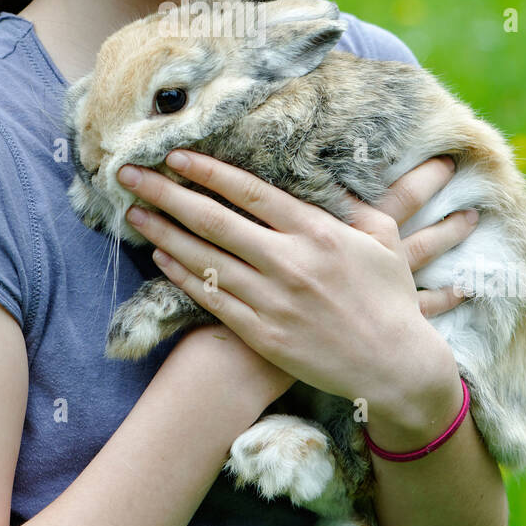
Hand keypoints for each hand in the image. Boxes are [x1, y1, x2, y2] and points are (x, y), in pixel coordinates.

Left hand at [116, 151, 473, 416]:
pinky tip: (161, 258)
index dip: (207, 172)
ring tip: (134, 212)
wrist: (396, 369)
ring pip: (205, 259)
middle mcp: (290, 263)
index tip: (175, 156)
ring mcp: (273, 301)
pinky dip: (183, 276)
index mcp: (318, 233)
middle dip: (167, 194)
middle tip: (130, 175)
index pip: (250, 192)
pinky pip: (212, 299)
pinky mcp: (263, 334)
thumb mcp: (384, 242)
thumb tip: (328, 179)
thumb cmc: (392, 301)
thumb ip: (354, 207)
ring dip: (164, 233)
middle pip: (215, 220)